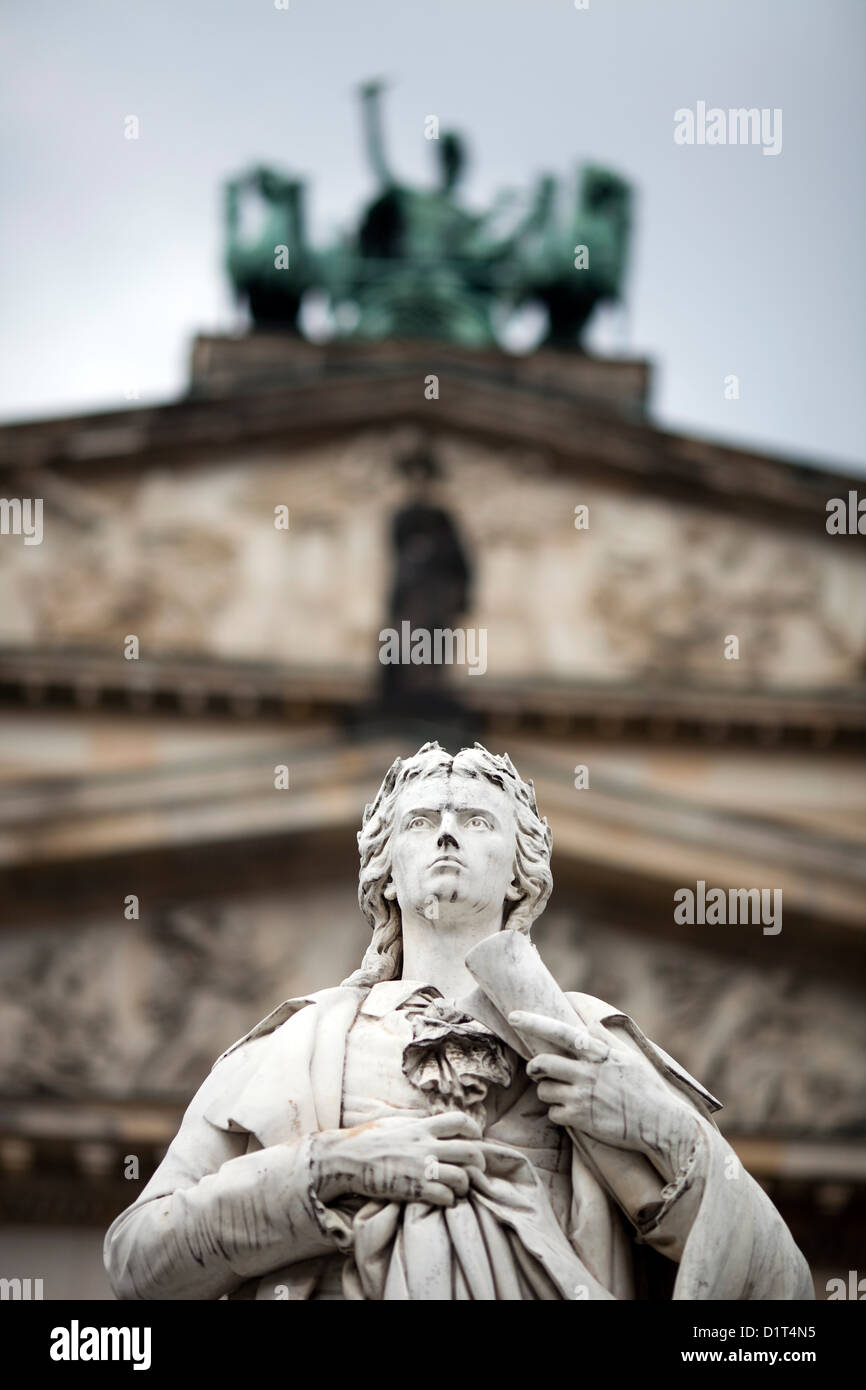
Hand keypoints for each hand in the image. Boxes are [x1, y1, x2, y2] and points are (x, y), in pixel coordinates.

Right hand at [311, 1110, 484, 1207]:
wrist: (346, 1159)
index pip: (460, 1121)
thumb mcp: (393, 1122)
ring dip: (465, 1185)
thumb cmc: (366, 1139)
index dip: (474, 1130)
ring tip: (459, 1188)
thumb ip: (415, 1122)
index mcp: (421, 1127)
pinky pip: (446, 1197)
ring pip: (462, 1177)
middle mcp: (426, 1145)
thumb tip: (429, 1119)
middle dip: (479, 1163)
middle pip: (470, 1152)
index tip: (475, 1138)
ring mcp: (421, 1168)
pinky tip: (443, 1200)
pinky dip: (449, 1200)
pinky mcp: (414, 1189)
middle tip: (475, 1169)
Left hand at [510, 1011, 697, 1175]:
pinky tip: (573, 1113)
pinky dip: (558, 1113)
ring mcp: (583, 1096)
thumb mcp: (629, 1057)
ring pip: (544, 1090)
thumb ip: (605, 1039)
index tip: (513, 1016)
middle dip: (534, 1068)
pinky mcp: (581, 1120)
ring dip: (548, 1092)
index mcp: (598, 1053)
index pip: (560, 1032)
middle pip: (542, 1063)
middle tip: (539, 1071)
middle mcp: (587, 1072)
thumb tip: (589, 1021)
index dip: (535, 1023)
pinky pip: (553, 1113)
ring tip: (564, 1095)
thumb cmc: (646, 1088)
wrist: (660, 1123)